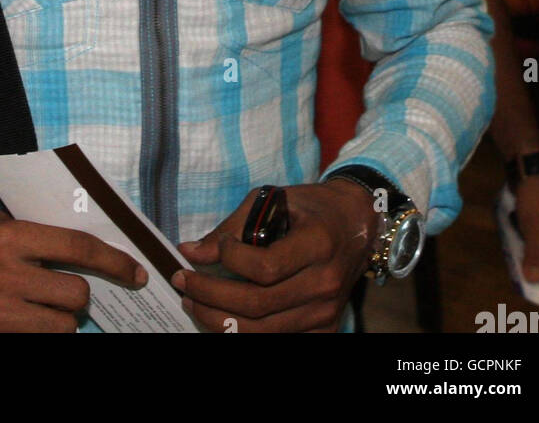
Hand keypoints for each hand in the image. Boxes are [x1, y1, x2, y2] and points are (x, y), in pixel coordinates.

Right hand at [0, 211, 147, 331]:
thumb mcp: (5, 235)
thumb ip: (39, 219)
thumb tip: (96, 210)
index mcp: (8, 237)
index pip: (76, 246)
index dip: (113, 260)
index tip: (136, 272)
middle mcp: (1, 272)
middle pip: (78, 293)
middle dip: (78, 297)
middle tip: (62, 293)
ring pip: (67, 324)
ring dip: (63, 322)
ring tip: (42, 311)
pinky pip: (50, 341)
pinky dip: (49, 336)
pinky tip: (31, 326)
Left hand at [173, 181, 376, 332]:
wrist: (358, 224)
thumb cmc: (310, 206)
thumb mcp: (273, 200)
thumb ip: (232, 226)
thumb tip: (189, 251)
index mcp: (317, 245)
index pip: (266, 267)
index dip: (232, 260)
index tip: (217, 248)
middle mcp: (325, 283)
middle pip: (258, 304)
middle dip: (210, 296)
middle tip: (181, 282)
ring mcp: (326, 312)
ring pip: (264, 330)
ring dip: (219, 320)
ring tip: (192, 302)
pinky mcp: (324, 328)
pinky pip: (277, 338)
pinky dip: (244, 332)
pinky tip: (221, 317)